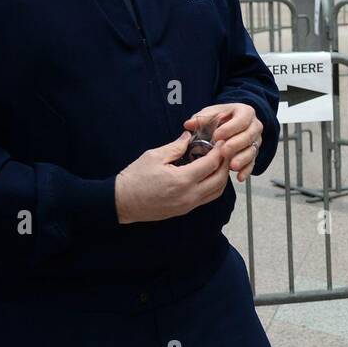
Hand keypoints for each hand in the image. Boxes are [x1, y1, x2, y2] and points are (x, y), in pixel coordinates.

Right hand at [115, 132, 230, 223]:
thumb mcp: (154, 156)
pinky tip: (208, 175)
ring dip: (221, 177)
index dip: (220, 151)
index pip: (211, 164)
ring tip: (219, 163)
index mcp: (182, 180)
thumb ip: (175, 147)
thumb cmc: (135, 178)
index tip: (222, 142)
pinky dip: (213, 186)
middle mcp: (189, 195)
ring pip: (216, 192)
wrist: (122, 202)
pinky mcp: (185, 210)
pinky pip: (206, 198)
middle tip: (225, 151)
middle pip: (219, 180)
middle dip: (225, 164)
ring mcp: (188, 205)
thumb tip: (189, 136)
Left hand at [184, 102, 263, 181]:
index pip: (241, 119)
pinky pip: (252, 163)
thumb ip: (201, 118)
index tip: (217, 135)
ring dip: (242, 159)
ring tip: (232, 166)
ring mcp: (255, 141)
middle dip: (236, 144)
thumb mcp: (211, 114)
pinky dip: (246, 170)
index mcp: (245, 112)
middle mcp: (254, 126)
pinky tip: (239, 177)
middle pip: (249, 136)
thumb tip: (188, 124)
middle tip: (224, 151)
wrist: (230, 124)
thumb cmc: (220, 118)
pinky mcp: (253, 154)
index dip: (230, 128)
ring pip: (252, 150)